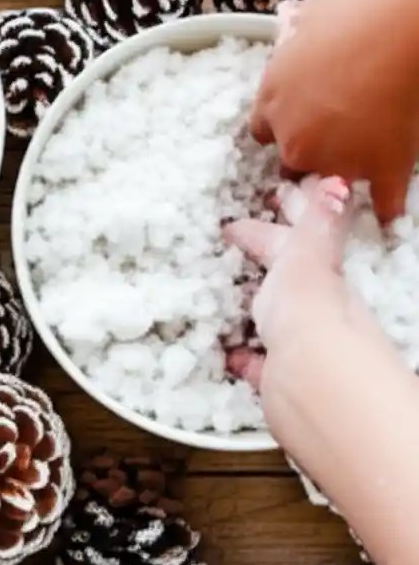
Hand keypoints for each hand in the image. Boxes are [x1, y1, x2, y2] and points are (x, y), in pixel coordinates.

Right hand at [223, 176, 374, 388]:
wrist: (313, 382)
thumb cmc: (308, 311)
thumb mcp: (309, 258)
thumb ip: (318, 223)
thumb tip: (338, 182)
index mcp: (316, 272)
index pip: (296, 235)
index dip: (282, 213)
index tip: (266, 194)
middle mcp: (310, 306)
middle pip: (285, 272)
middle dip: (265, 253)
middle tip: (236, 236)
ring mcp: (294, 341)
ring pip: (271, 316)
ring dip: (252, 302)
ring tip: (226, 289)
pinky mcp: (276, 376)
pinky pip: (256, 360)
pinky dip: (243, 354)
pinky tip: (230, 352)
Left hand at [252, 0, 418, 223]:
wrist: (404, 26)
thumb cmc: (356, 11)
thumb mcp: (309, 16)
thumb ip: (294, 34)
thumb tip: (290, 20)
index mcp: (271, 103)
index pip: (264, 131)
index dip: (284, 125)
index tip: (300, 119)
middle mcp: (295, 139)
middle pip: (293, 161)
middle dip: (310, 151)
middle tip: (337, 136)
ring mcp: (338, 159)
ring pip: (331, 183)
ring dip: (344, 175)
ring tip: (363, 161)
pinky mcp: (382, 169)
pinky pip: (381, 202)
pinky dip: (386, 207)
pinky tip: (388, 213)